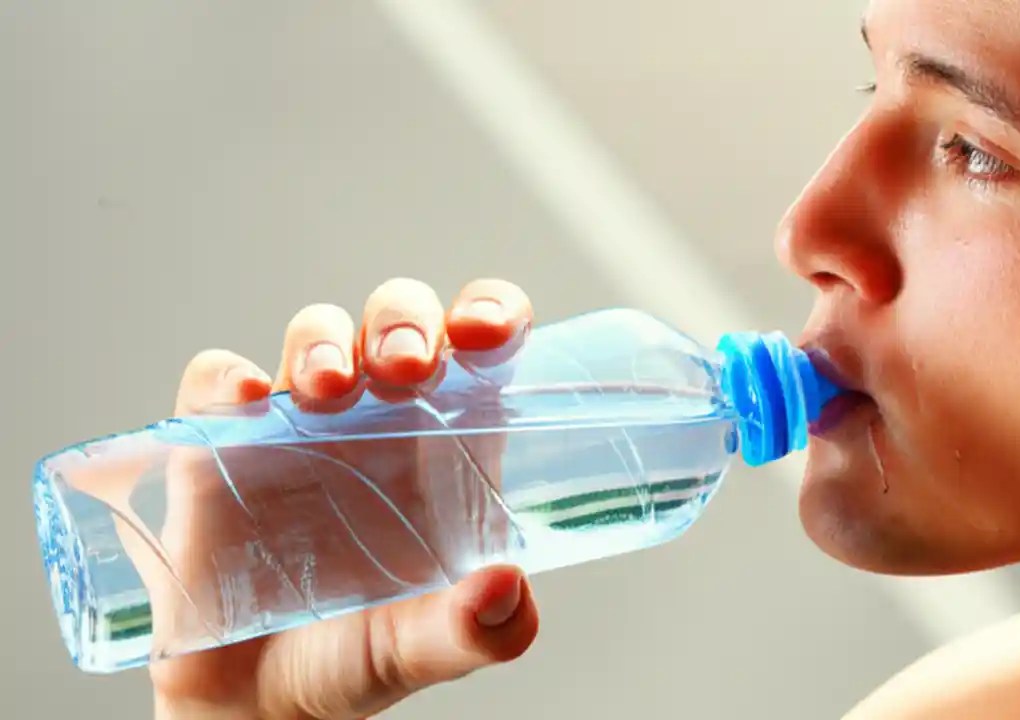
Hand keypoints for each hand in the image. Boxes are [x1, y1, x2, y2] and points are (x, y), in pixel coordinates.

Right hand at [149, 277, 539, 719]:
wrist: (261, 701)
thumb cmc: (359, 656)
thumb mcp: (428, 649)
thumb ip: (481, 630)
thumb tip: (506, 589)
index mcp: (449, 444)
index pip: (482, 346)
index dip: (490, 312)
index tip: (486, 331)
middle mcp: (380, 419)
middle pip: (399, 320)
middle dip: (405, 320)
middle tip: (407, 367)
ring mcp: (300, 425)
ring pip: (317, 334)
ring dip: (325, 340)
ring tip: (328, 387)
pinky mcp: (221, 447)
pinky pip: (217, 385)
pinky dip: (227, 378)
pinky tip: (245, 401)